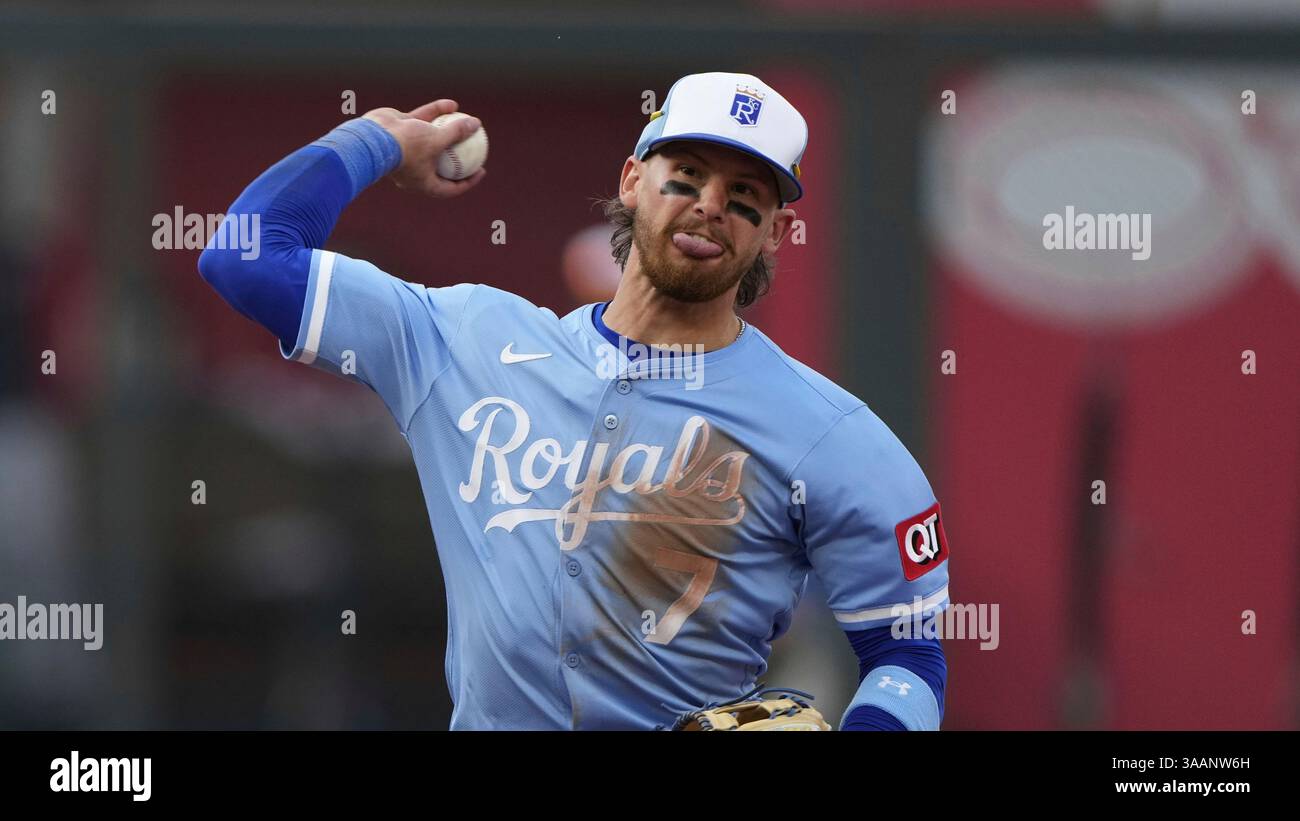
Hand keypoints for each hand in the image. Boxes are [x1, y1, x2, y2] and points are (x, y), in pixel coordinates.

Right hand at [362, 99, 486, 197]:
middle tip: (476, 148)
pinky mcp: (403, 131)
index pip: (450, 187)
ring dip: (450, 130)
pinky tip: (452, 104)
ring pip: (434, 139)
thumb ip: (457, 134)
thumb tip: (476, 125)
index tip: (481, 170)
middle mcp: (416, 168)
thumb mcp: (436, 141)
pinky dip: (436, 114)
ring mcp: (408, 149)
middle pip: (444, 165)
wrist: (371, 136)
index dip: (468, 181)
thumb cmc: (406, 147)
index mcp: (423, 183)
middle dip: (460, 157)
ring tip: (467, 120)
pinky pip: (423, 123)